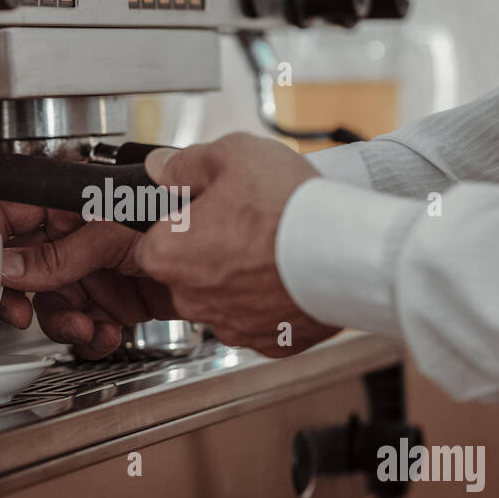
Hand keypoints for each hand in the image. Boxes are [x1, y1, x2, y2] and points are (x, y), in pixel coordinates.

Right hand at [0, 200, 176, 358]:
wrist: (229, 253)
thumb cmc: (179, 213)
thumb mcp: (110, 234)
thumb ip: (58, 255)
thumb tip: (9, 267)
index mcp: (70, 202)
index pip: (10, 214)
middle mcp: (78, 235)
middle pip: (26, 269)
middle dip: (26, 299)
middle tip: (21, 315)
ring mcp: (96, 269)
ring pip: (55, 303)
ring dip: (64, 323)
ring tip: (85, 327)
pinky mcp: (118, 298)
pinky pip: (87, 322)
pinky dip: (93, 336)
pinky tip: (106, 334)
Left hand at [136, 132, 339, 356]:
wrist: (346, 251)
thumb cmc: (287, 207)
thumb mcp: (230, 155)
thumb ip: (185, 165)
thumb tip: (161, 168)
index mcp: (168, 253)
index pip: (152, 243)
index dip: (179, 225)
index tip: (202, 215)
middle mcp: (191, 297)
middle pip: (188, 273)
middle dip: (210, 253)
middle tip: (246, 226)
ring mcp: (230, 324)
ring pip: (224, 299)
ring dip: (241, 280)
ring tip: (274, 249)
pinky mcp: (267, 341)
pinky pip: (261, 320)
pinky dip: (271, 302)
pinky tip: (290, 275)